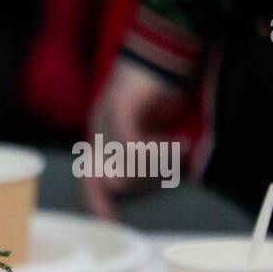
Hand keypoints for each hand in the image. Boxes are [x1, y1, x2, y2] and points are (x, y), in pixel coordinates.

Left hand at [83, 58, 191, 219]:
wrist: (168, 45)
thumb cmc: (170, 87)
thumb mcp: (163, 131)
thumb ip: (160, 157)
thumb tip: (180, 181)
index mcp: (103, 139)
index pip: (90, 182)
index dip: (98, 207)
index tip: (111, 226)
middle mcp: (98, 132)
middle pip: (102, 183)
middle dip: (140, 184)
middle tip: (173, 172)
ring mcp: (104, 120)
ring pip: (121, 172)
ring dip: (158, 167)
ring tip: (182, 146)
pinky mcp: (118, 108)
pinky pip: (132, 148)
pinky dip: (160, 151)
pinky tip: (182, 140)